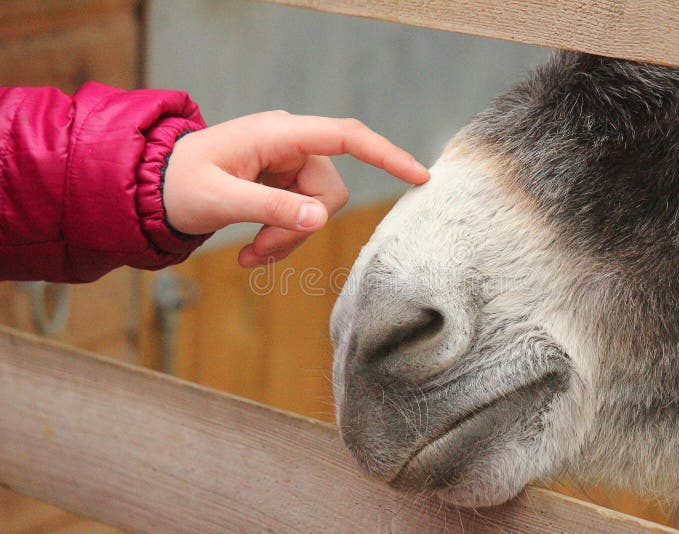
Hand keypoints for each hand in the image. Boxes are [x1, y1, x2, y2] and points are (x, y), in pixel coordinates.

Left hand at [162, 111, 428, 266]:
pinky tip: (249, 254)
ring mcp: (288, 166)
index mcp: (278, 133)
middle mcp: (290, 145)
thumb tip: (319, 221)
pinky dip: (280, 240)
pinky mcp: (283, 185)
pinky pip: (302, 218)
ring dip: (286, 240)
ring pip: (317, 211)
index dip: (386, 154)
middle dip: (300, 230)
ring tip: (249, 256)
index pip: (346, 136)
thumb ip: (269, 208)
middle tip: (259, 253)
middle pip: (329, 192)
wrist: (152, 188)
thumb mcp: (219, 199)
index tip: (420, 176)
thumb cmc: (179, 184)